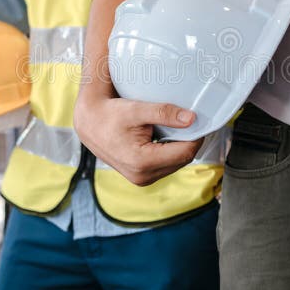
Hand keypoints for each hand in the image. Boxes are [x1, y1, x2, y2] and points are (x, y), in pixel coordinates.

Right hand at [74, 93, 202, 185]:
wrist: (90, 123)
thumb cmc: (109, 115)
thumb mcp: (136, 110)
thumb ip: (164, 113)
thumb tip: (191, 119)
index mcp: (142, 162)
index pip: (185, 152)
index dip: (196, 136)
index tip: (199, 120)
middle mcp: (143, 176)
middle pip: (182, 160)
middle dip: (189, 141)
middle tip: (190, 121)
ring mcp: (142, 179)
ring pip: (176, 164)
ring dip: (180, 148)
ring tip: (177, 128)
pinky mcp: (141, 177)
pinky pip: (166, 166)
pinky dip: (170, 152)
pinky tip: (166, 137)